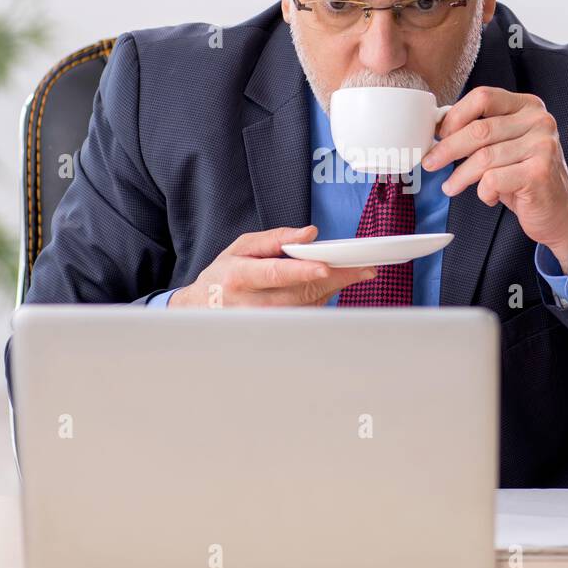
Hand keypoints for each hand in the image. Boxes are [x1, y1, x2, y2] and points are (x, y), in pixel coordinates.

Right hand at [168, 226, 376, 306]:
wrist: (202, 308)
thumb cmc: (226, 273)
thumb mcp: (242, 246)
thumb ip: (275, 238)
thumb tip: (309, 234)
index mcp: (240, 276)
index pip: (275, 274)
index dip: (301, 271)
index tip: (326, 267)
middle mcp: (250, 304)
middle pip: (299, 293)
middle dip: (335, 279)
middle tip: (364, 268)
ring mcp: (263, 324)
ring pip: (307, 308)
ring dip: (334, 290)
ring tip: (355, 273)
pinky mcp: (274, 334)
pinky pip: (306, 317)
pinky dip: (322, 301)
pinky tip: (331, 288)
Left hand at [422, 86, 567, 272]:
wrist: (560, 213)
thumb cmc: (526, 179)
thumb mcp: (506, 147)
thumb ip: (482, 132)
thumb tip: (438, 129)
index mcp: (528, 106)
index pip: (483, 97)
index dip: (455, 116)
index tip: (439, 134)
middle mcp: (539, 121)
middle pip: (479, 129)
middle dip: (447, 148)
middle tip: (430, 162)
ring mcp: (542, 145)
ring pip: (483, 157)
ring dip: (460, 176)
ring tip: (450, 186)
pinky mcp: (539, 172)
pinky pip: (493, 180)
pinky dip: (483, 192)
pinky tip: (489, 197)